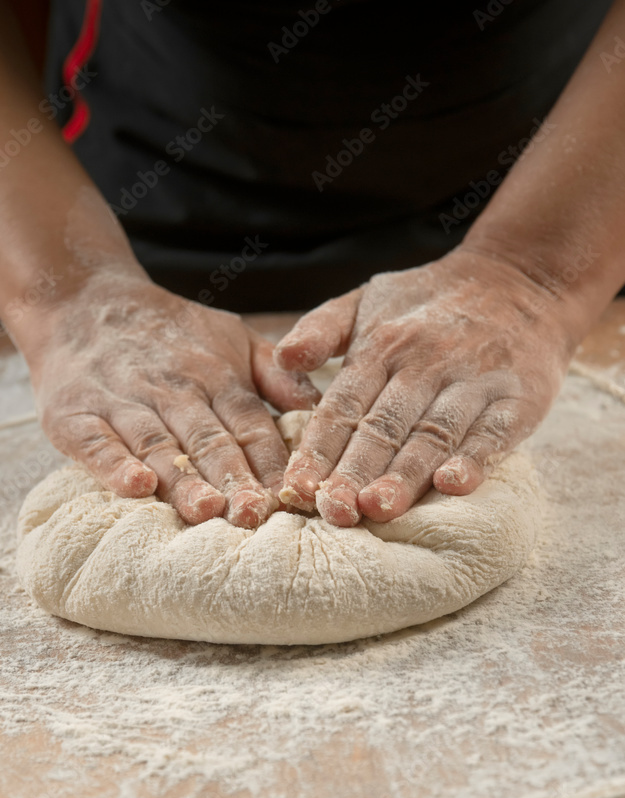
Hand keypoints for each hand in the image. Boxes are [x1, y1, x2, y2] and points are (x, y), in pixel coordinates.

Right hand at [27, 273, 319, 527]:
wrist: (81, 300)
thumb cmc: (169, 333)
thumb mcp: (232, 338)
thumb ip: (278, 375)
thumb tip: (322, 410)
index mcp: (216, 377)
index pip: (251, 425)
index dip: (273, 462)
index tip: (295, 497)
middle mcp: (173, 391)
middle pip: (209, 440)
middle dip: (235, 479)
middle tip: (256, 515)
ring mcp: (122, 403)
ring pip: (158, 445)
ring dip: (183, 479)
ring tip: (207, 509)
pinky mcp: (73, 416)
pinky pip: (96, 443)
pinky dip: (113, 465)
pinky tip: (136, 487)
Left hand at [275, 247, 579, 525]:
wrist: (522, 279)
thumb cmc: (429, 300)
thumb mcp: (368, 298)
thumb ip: (320, 328)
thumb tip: (282, 357)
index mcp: (381, 347)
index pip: (342, 405)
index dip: (318, 449)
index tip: (295, 488)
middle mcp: (425, 364)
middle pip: (383, 426)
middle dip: (355, 471)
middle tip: (332, 512)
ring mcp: (473, 382)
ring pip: (433, 434)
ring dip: (405, 474)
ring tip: (379, 508)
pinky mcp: (518, 399)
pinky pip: (493, 433)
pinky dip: (474, 458)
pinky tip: (452, 484)